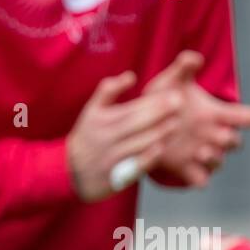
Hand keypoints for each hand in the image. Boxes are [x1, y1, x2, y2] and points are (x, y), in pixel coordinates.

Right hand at [65, 70, 183, 202]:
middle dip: (159, 112)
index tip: (171, 92)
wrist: (70, 171)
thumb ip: (108, 91)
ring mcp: (112, 156)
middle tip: (179, 102)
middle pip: (135, 123)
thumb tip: (131, 76)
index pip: (130, 108)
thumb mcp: (90, 111)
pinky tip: (162, 147)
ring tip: (176, 123)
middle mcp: (106, 137)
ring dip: (159, 133)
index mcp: (101, 119)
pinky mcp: (117, 174)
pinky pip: (136, 164)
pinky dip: (149, 156)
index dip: (151, 101)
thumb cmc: (87, 137)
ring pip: (139, 142)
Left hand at [143, 51, 249, 186]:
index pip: (242, 115)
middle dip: (230, 139)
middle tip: (223, 134)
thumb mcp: (172, 82)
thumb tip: (193, 57)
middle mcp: (213, 135)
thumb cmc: (164, 99)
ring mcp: (202, 153)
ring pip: (218, 161)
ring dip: (214, 158)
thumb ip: (183, 69)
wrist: (142, 125)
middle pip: (233, 141)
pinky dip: (198, 178)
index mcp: (215, 114)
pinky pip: (199, 180)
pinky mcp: (186, 169)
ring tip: (202, 152)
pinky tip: (194, 175)